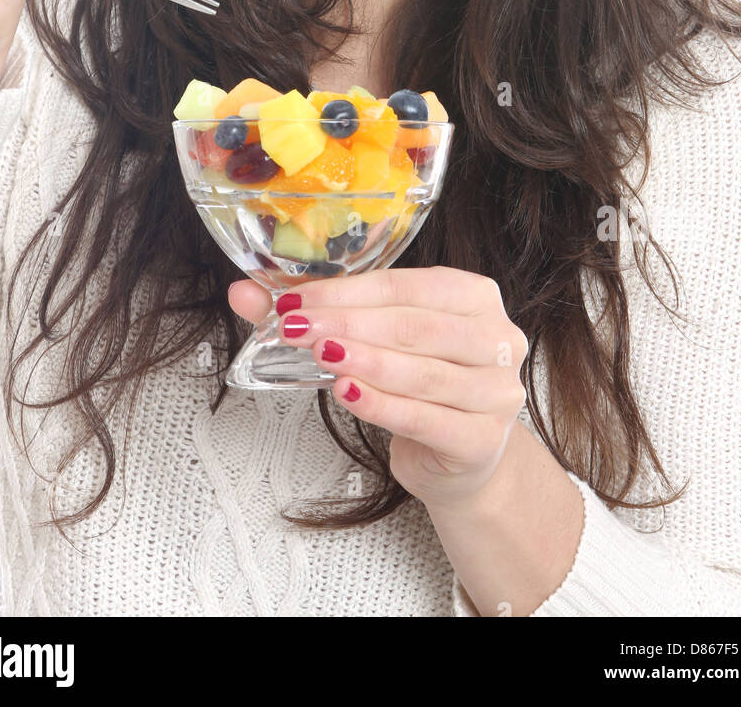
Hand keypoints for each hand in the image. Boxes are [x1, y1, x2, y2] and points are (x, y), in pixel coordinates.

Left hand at [227, 265, 528, 508]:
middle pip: (415, 326)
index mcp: (477, 297)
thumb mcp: (375, 338)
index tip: (296, 299)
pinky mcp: (481, 439)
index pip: (410, 285)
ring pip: (422, 372)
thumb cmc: (418, 383)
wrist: (460, 455)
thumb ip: (316, 312)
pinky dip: (381, 404)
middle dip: (348, 325)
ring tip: (319, 355)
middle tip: (296, 327)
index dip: (349, 292)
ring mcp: (496, 392)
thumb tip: (243, 293)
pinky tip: (346, 393)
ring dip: (364, 361)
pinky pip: (424, 418)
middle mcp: (498, 339)